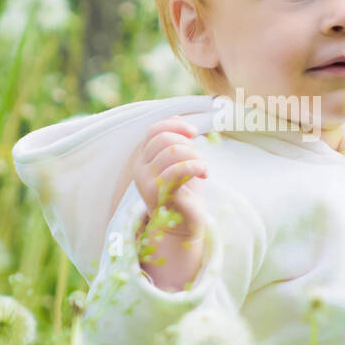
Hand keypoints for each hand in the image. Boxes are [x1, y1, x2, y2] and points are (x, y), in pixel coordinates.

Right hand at [131, 117, 208, 290]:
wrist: (183, 226)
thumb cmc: (184, 193)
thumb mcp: (182, 161)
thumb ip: (177, 140)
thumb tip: (178, 118)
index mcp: (143, 159)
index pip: (154, 130)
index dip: (174, 125)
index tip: (193, 132)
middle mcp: (140, 169)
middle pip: (164, 139)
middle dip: (188, 144)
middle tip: (200, 159)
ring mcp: (147, 182)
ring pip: (172, 152)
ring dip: (195, 156)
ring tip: (203, 169)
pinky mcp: (159, 195)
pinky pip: (177, 170)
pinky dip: (195, 166)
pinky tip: (204, 173)